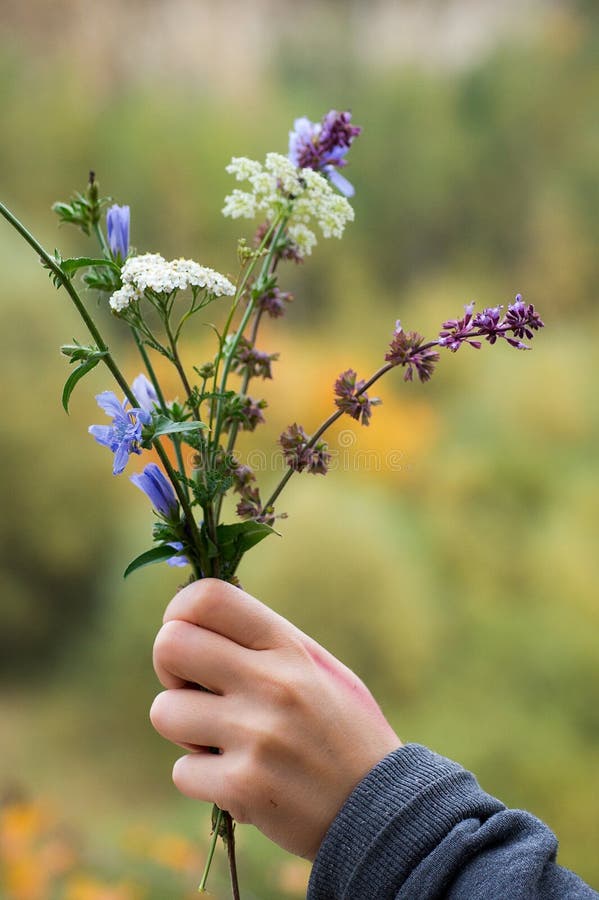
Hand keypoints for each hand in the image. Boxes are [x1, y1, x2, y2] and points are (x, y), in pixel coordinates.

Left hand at [150, 579, 401, 859]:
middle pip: (169, 646)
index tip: (187, 635)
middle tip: (194, 689)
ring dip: (184, 729)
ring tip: (222, 739)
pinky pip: (182, 772)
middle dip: (171, 669)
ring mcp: (256, 734)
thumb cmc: (343, 730)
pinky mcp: (244, 786)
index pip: (207, 598)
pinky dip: (202, 778)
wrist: (383, 809)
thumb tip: (195, 620)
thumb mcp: (318, 668)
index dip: (179, 613)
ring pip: (164, 711)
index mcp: (289, 647)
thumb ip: (263, 642)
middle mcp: (271, 682)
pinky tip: (238, 778)